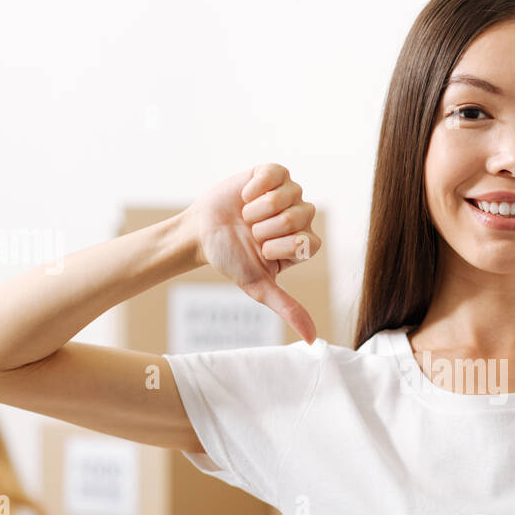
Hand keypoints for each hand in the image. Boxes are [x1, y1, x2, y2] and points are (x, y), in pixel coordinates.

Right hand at [184, 164, 322, 344]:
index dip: (280, 246)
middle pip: (298, 217)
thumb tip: (313, 341)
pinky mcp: (272, 173)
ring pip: (289, 195)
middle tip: (251, 233)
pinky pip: (276, 174)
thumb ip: (288, 308)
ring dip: (259, 209)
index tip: (261, 250)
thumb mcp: (259, 286)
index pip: (308, 242)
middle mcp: (301, 217)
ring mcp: (288, 194)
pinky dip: (256, 187)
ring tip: (247, 216)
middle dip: (266, 228)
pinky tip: (246, 196)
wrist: (201, 234)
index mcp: (303, 243)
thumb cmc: (231, 260)